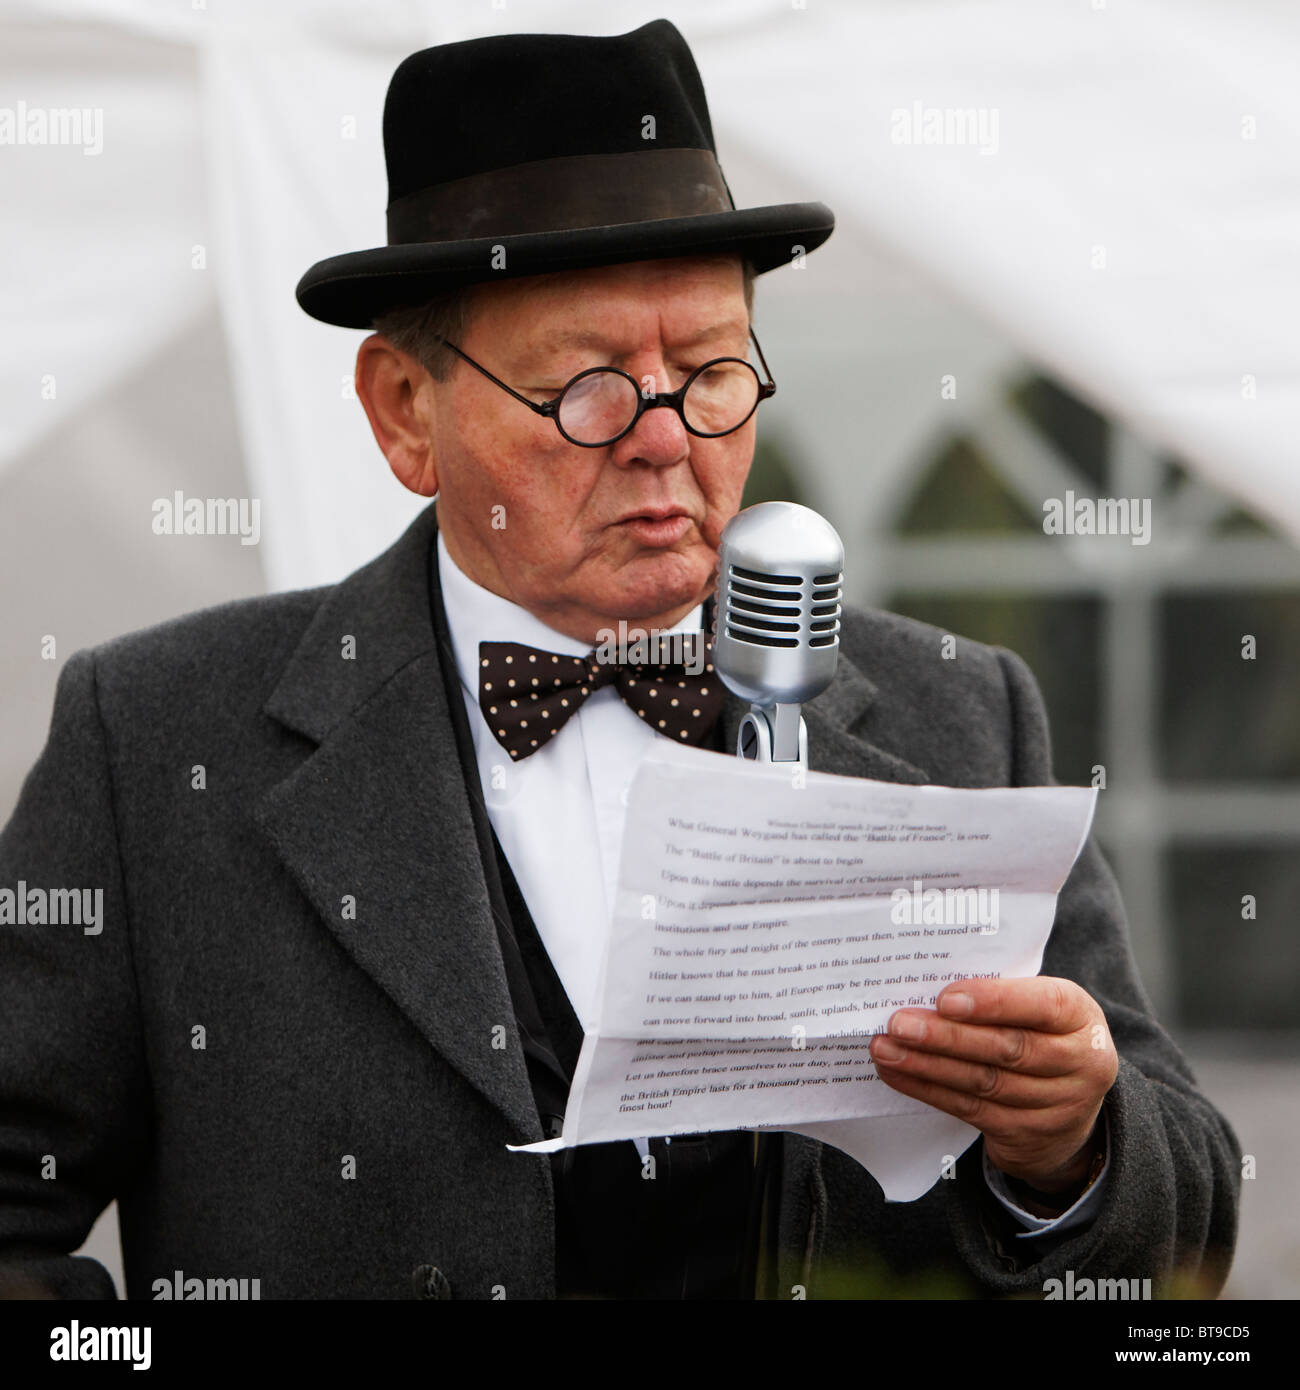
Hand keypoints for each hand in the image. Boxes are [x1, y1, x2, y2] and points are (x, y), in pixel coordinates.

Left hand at [868, 976, 1116, 1194]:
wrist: (1070, 1109)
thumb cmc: (1041, 1034)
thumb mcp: (1040, 1008)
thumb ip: (1003, 995)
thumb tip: (930, 983)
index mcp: (1080, 1016)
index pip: (1042, 1005)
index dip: (993, 1002)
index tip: (945, 999)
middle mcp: (1079, 1062)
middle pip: (1007, 1049)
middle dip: (946, 1037)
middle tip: (899, 1023)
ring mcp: (1057, 1105)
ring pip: (982, 1082)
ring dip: (927, 1064)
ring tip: (886, 1047)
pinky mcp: (1026, 1133)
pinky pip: (969, 1109)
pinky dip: (927, 1089)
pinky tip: (897, 1073)